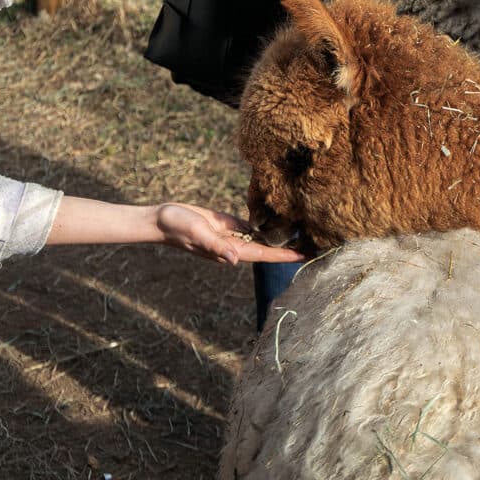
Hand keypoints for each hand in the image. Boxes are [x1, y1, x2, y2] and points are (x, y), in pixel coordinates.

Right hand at [153, 202, 304, 265]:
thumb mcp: (197, 233)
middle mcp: (235, 245)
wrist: (163, 219)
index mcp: (230, 250)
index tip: (306, 254)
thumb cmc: (178, 226)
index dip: (285, 256)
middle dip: (290, 249)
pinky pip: (251, 227)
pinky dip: (266, 226)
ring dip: (281, 239)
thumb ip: (216, 246)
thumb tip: (235, 260)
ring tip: (305, 235)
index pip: (264, 255)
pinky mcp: (227, 225)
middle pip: (268, 249)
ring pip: (262, 238)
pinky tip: (281, 223)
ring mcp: (231, 236)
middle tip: (317, 245)